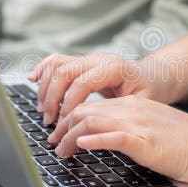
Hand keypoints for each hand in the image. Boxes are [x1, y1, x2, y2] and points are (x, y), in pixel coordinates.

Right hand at [29, 53, 162, 125]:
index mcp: (114, 68)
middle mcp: (98, 59)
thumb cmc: (151, 92)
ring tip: (43, 110)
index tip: (63, 124)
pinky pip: (58, 60)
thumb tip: (99, 128)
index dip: (69, 105)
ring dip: (45, 87)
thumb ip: (122, 112)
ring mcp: (89, 58)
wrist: (155, 76)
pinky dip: (43, 69)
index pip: (82, 83)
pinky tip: (32, 79)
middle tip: (49, 121)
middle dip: (52, 97)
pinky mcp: (82, 62)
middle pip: (64, 71)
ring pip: (57, 64)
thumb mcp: (144, 103)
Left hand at [51, 95, 187, 184]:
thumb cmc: (184, 144)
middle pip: (84, 111)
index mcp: (132, 105)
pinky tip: (80, 144)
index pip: (90, 107)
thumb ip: (127, 127)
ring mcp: (138, 124)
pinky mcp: (145, 141)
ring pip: (92, 122)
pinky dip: (93, 140)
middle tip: (52, 144)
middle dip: (62, 128)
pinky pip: (114, 137)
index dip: (68, 120)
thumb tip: (101, 136)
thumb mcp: (151, 128)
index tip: (59, 134)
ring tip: (60, 151)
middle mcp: (132, 110)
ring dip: (70, 137)